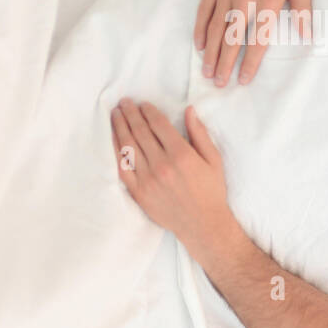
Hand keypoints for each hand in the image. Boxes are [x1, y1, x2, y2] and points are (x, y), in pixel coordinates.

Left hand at [111, 99, 241, 263]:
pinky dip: (116, 151)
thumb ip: (199, 133)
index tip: (143, 104)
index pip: (158, 125)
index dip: (148, 111)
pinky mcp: (139, 193)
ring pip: (129, 147)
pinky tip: (114, 139)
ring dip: (120, 127)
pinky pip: (123, 168)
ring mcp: (147, 179)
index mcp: (181, 154)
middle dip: (131, 114)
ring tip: (116, 114)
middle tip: (124, 102)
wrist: (203, 224)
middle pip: (140, 132)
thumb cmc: (211, 191)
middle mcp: (162, 165)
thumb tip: (189, 110)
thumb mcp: (213, 159)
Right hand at [193, 0, 312, 86]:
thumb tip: (308, 38)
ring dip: (211, 52)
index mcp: (269, 2)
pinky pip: (204, 10)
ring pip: (216, 28)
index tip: (243, 80)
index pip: (257, 40)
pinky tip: (199, 45)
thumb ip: (305, 11)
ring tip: (207, 71)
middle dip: (225, 64)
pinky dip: (201, 29)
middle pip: (233, 39)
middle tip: (219, 84)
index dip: (250, 63)